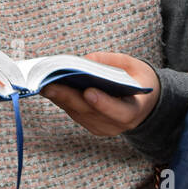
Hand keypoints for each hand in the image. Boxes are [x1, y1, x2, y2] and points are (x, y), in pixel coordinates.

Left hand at [40, 52, 159, 136]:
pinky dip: (62, 100)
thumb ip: (112, 62)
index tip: (89, 92)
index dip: (103, 103)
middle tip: (48, 85)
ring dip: (59, 98)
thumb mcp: (134, 66)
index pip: (119, 111)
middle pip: (90, 113)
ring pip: (78, 113)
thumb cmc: (139, 81)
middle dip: (68, 97)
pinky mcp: (91, 126)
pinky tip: (49, 87)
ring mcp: (103, 128)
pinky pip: (75, 113)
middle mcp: (118, 124)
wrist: (145, 104)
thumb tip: (85, 60)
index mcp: (135, 110)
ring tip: (42, 82)